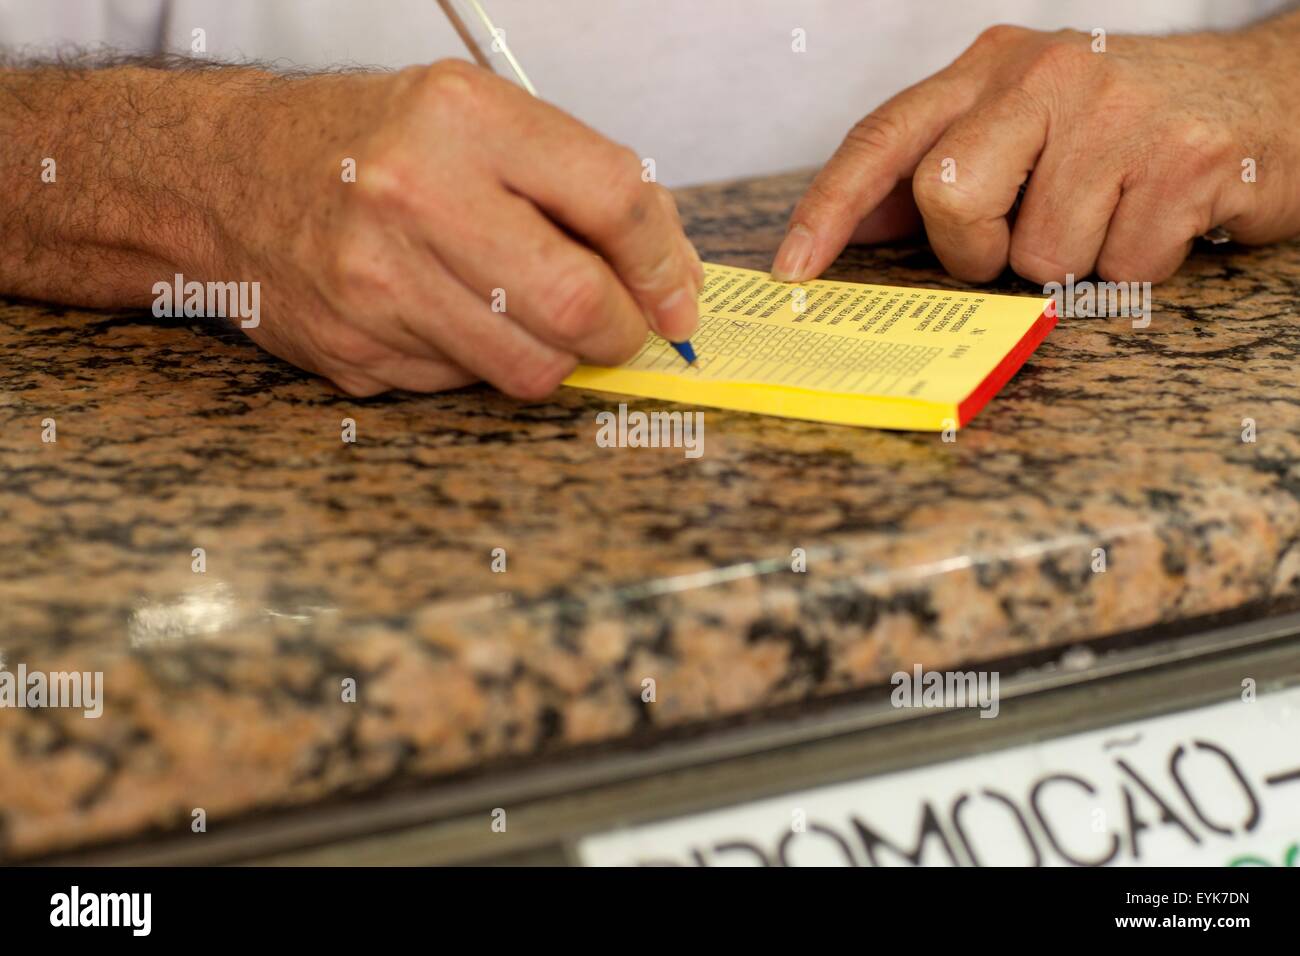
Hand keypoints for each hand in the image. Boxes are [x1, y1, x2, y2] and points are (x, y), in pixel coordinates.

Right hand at [227, 60, 701, 395]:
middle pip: (577, 302)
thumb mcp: (471, 118)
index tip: (677, 296)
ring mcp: (379, 283)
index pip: (614, 198)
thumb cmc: (362, 144)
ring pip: (529, 367)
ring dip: (560, 359)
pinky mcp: (357, 351)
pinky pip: (466, 386)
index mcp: (462, 118)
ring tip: (538, 322)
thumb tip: (667, 273)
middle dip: (622, 330)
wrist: (223, 177)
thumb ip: (573, 182)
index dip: (666, 262)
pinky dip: (486, 366)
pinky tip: (457, 322)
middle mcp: (416, 197)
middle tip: (622, 326)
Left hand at [773, 24, 1299, 285]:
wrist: (1277, 101)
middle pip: (949, 193)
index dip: (829, 206)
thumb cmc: (1131, 129)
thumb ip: (940, 169)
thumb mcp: (1027, 128)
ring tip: (1115, 213)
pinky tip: (1159, 220)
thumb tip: (851, 225)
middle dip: (977, 246)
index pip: (885, 136)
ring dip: (1072, 262)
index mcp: (993, 67)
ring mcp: (1117, 112)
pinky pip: (1115, 269)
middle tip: (1024, 234)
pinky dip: (1133, 268)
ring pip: (1038, 254)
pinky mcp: (1181, 160)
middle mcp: (1047, 74)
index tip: (792, 268)